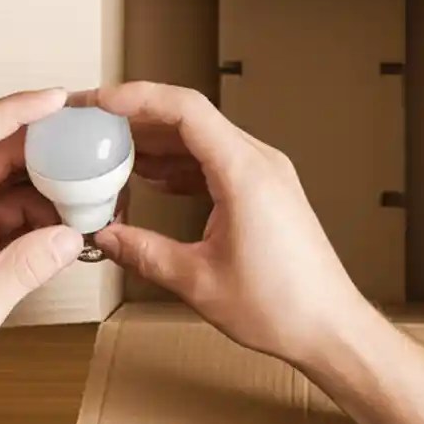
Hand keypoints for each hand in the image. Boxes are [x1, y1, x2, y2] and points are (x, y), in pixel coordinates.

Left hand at [0, 88, 83, 404]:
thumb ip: (30, 265)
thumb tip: (73, 235)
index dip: (15, 110)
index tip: (56, 100)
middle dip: (43, 149)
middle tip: (87, 144)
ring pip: (5, 185)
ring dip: (44, 189)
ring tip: (84, 197)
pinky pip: (5, 214)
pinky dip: (36, 219)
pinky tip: (64, 229)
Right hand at [80, 82, 369, 364]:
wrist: (330, 326)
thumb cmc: (281, 305)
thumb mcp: (199, 281)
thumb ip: (145, 252)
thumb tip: (103, 236)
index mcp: (245, 173)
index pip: (186, 109)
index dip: (138, 97)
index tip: (99, 102)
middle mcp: (259, 163)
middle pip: (191, 118)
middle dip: (139, 118)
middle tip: (93, 126)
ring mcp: (265, 175)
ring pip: (203, 139)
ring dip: (158, 143)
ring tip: (111, 153)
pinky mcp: (266, 192)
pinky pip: (216, 161)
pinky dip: (181, 164)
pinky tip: (150, 178)